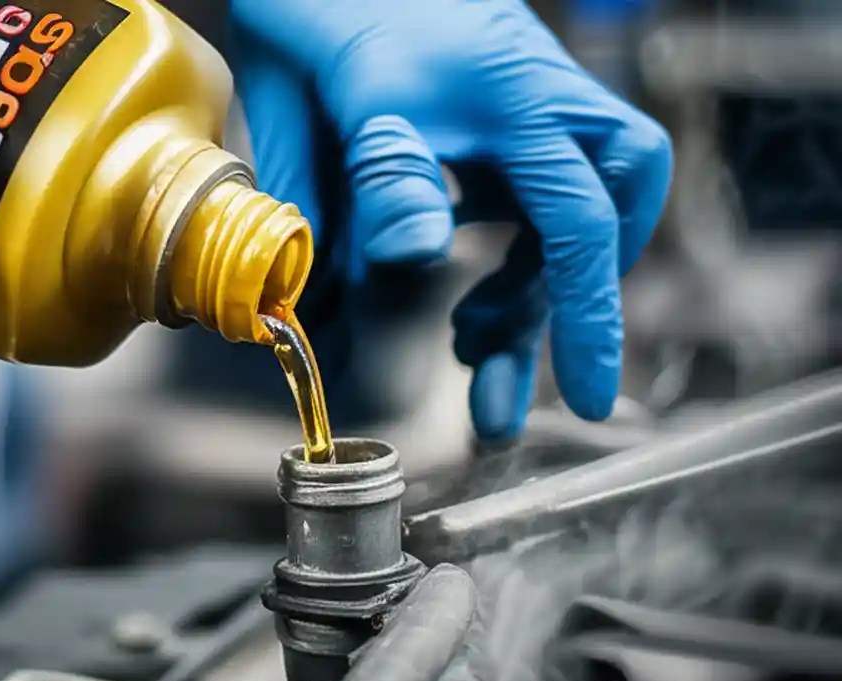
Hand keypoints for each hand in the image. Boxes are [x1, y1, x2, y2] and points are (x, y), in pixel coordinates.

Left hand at [230, 0, 672, 439]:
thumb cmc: (322, 6)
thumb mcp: (335, 99)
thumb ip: (370, 189)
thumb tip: (373, 294)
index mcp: (514, 100)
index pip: (576, 220)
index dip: (587, 314)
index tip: (596, 397)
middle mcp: (539, 101)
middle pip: (603, 216)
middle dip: (574, 307)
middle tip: (530, 390)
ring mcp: (525, 107)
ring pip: (564, 215)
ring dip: (530, 295)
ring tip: (477, 354)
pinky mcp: (501, 117)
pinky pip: (530, 199)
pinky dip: (509, 256)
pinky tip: (466, 296)